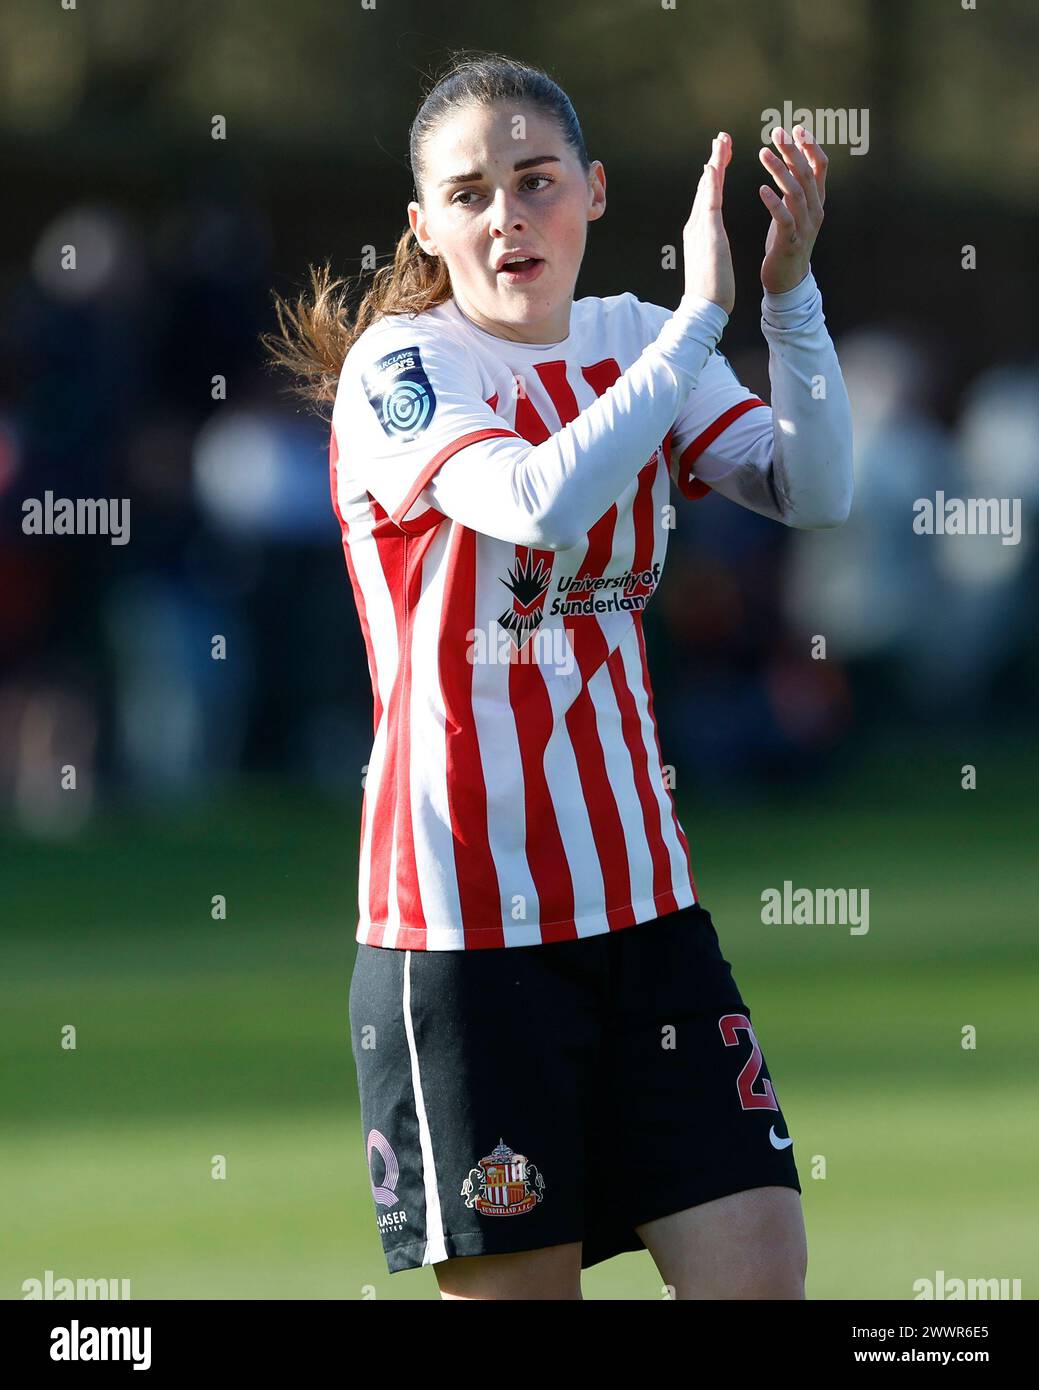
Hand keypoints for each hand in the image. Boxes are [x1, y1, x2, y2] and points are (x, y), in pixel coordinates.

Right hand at [683, 132, 735, 314]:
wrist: (704, 308)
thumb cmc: (712, 290)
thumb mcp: (713, 258)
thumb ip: (713, 242)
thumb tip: (714, 235)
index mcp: (701, 231)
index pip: (709, 195)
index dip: (716, 172)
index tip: (722, 154)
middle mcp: (697, 225)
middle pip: (707, 186)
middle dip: (715, 160)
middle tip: (722, 137)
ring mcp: (700, 229)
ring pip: (707, 189)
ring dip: (714, 163)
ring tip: (721, 142)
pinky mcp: (708, 235)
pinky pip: (710, 203)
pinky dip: (711, 184)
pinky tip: (713, 168)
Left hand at [758, 125, 826, 294]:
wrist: (787, 281)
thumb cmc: (788, 242)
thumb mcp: (796, 211)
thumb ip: (797, 188)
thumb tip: (793, 161)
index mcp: (817, 201)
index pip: (820, 167)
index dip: (811, 146)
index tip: (797, 127)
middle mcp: (815, 211)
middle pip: (807, 174)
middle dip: (793, 151)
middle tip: (777, 131)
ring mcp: (805, 227)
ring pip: (796, 193)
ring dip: (779, 170)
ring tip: (762, 153)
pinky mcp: (791, 242)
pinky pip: (784, 219)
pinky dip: (774, 203)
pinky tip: (762, 189)